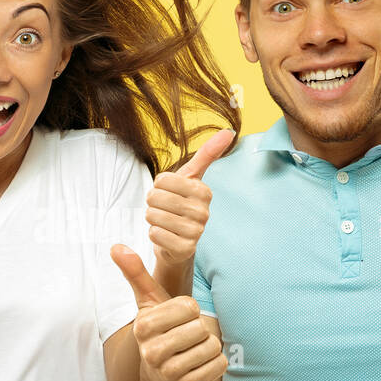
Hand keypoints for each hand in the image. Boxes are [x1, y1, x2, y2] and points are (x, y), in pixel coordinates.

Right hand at [111, 244, 225, 380]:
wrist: (162, 379)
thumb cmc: (160, 332)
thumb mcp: (148, 303)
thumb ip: (135, 274)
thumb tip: (115, 246)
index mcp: (144, 326)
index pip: (189, 306)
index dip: (190, 311)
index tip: (178, 320)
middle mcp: (152, 351)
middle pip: (201, 327)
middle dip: (200, 330)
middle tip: (186, 338)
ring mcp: (168, 373)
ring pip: (212, 346)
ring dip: (209, 347)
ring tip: (192, 351)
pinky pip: (219, 365)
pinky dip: (216, 364)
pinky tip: (200, 366)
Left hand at [146, 129, 233, 267]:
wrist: (177, 240)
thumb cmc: (181, 204)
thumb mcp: (191, 177)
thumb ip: (207, 154)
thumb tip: (229, 131)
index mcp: (204, 192)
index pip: (163, 179)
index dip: (158, 185)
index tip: (168, 192)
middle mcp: (203, 212)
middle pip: (156, 197)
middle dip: (152, 203)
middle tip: (163, 209)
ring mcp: (196, 232)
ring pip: (154, 215)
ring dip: (152, 218)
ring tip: (163, 221)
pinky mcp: (185, 249)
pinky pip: (155, 234)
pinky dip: (154, 234)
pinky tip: (164, 235)